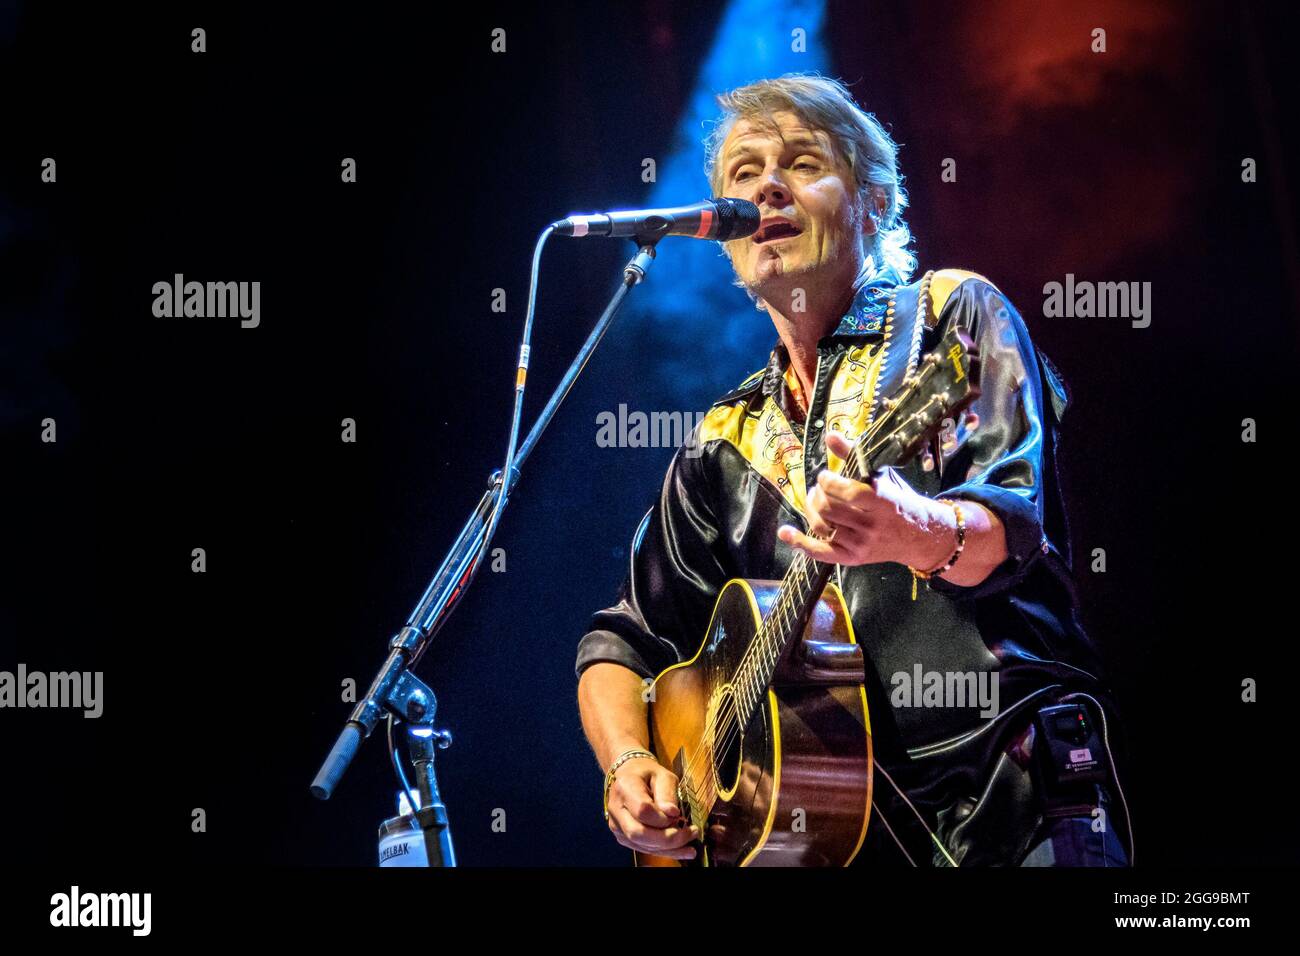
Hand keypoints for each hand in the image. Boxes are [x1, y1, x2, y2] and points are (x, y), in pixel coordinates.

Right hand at [606, 757, 699, 859]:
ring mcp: (617, 825)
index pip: (642, 810)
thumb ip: (667, 793)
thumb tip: (672, 813)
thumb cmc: (647, 773)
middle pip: (639, 832)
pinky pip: (642, 848)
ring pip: (641, 845)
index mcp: (625, 787)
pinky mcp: (622, 836)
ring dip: (669, 848)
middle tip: (691, 833)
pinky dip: (663, 851)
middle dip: (667, 839)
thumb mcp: (662, 774)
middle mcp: (616, 809)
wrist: (628, 775)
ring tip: (691, 846)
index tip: (678, 814)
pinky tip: (682, 850)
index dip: (662, 817)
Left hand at [777, 430, 954, 569]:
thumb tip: (830, 435)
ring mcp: (862, 544)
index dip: (830, 482)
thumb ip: (854, 456)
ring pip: (822, 527)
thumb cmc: (897, 501)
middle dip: (817, 494)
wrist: (920, 536)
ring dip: (810, 510)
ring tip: (814, 500)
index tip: (825, 476)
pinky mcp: (854, 559)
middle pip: (830, 509)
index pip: (849, 492)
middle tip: (818, 488)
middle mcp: (872, 525)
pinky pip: (821, 552)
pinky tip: (785, 532)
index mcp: (883, 502)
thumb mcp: (882, 477)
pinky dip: (800, 543)